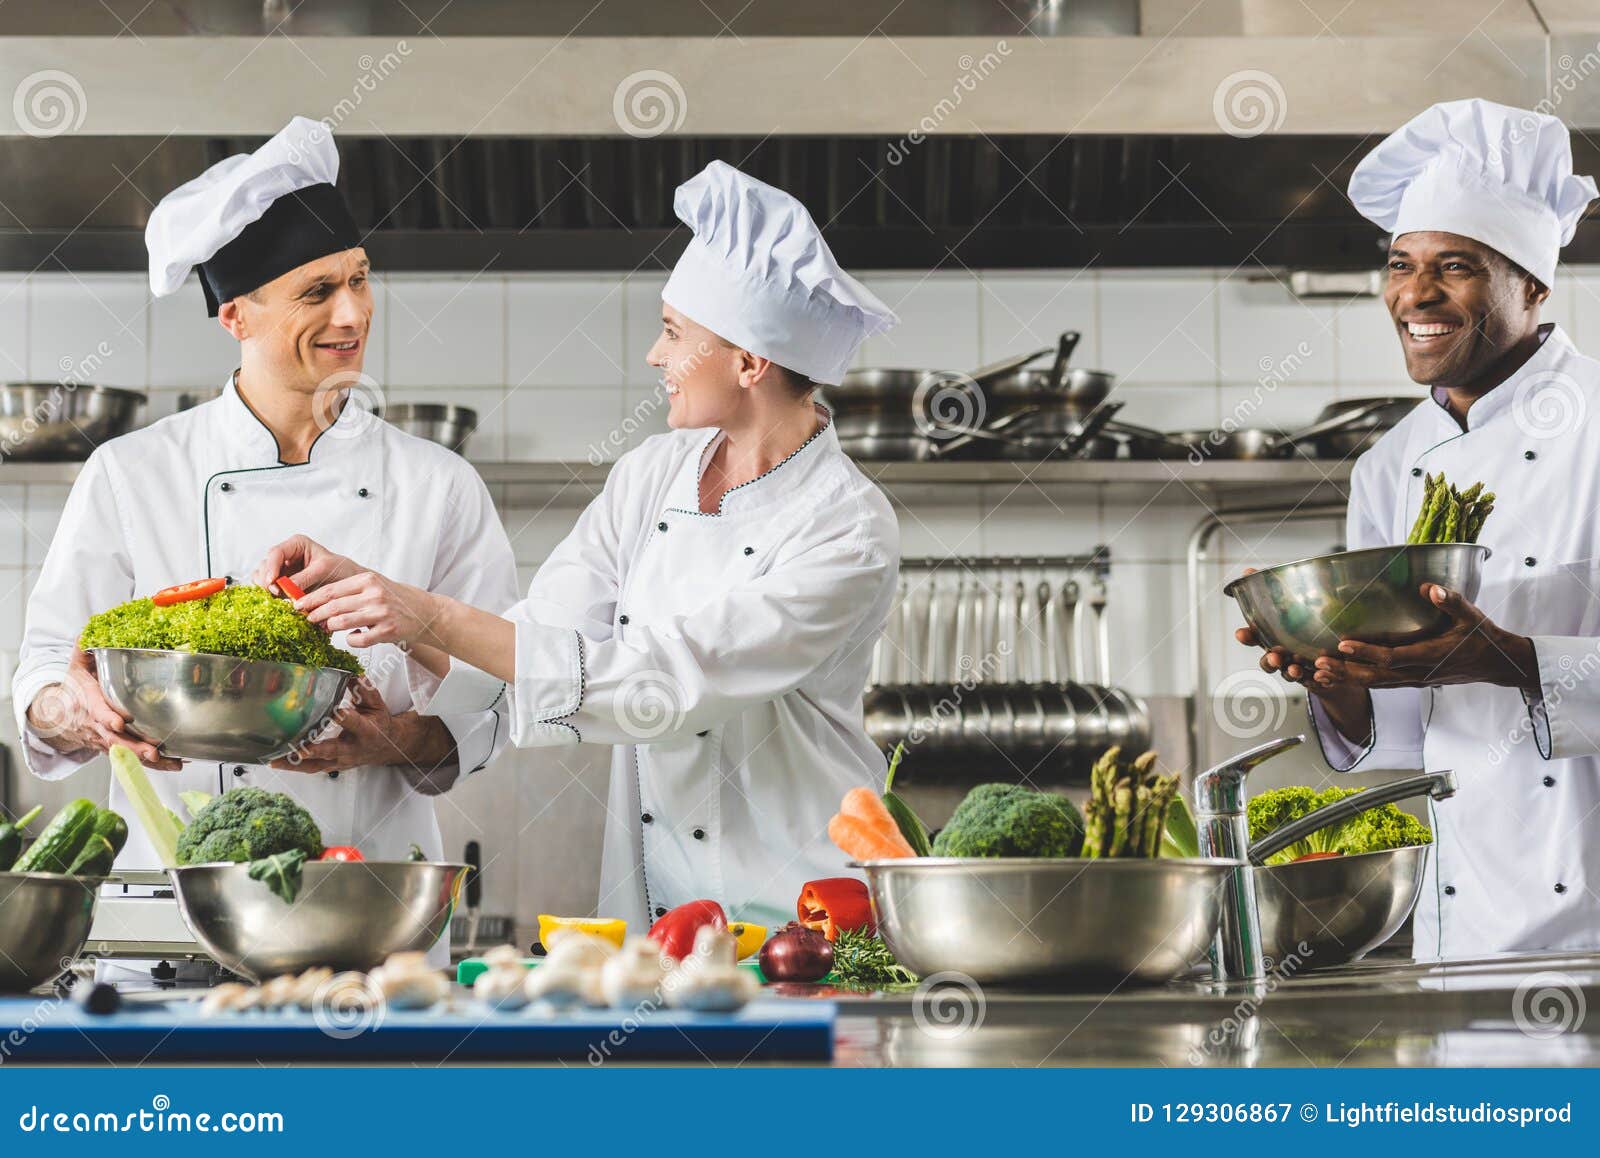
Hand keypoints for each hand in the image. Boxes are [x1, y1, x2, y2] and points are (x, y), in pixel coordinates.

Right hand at [25, 649, 181, 770]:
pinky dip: (153, 764)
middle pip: (115, 739)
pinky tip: (175, 763)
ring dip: (147, 760)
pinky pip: (133, 759)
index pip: (97, 711)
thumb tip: (93, 629)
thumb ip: (85, 646)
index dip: (107, 717)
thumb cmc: (74, 686)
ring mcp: (106, 740)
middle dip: (134, 747)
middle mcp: (97, 725)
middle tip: (153, 751)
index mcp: (88, 702)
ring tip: (171, 762)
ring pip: (126, 753)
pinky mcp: (116, 748)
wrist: (60, 714)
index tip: (119, 722)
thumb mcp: (76, 663)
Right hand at [253, 534, 360, 594]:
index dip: (271, 567)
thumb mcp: (324, 570)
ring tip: (279, 598)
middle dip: (266, 580)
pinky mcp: (281, 584)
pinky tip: (278, 601)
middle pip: (264, 565)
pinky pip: (267, 589)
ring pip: (262, 577)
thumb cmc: (340, 570)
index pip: (276, 553)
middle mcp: (285, 555)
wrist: (348, 583)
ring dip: (266, 588)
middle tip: (275, 593)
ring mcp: (281, 570)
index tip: (273, 581)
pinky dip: (269, 595)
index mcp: (296, 544)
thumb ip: (304, 577)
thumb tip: (285, 588)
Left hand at [271, 680, 407, 773]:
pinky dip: (293, 766)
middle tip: (298, 748)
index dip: (345, 718)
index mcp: (366, 731)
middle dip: (314, 750)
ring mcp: (340, 760)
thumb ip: (364, 688)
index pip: (354, 723)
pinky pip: (310, 768)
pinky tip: (277, 762)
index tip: (336, 711)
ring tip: (276, 759)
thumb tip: (349, 672)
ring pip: (316, 764)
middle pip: (331, 750)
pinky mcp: (331, 766)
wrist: (386, 747)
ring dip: (296, 762)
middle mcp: (352, 748)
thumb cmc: (379, 723)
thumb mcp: (376, 704)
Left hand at [293, 567, 440, 648]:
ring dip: (330, 627)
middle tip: (306, 620)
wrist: (425, 612)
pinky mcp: (387, 631)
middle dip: (315, 615)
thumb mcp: (374, 586)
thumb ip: (349, 591)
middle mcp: (374, 594)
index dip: (311, 599)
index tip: (298, 605)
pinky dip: (351, 640)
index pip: (331, 590)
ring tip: (327, 628)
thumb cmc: (395, 599)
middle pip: (333, 606)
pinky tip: (353, 637)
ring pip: (341, 622)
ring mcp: (381, 613)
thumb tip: (317, 601)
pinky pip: (358, 639)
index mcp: (367, 580)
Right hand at [1234, 567, 1372, 745]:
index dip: (1247, 636)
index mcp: (1274, 637)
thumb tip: (1248, 570)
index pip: (1254, 637)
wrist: (1337, 644)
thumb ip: (1274, 587)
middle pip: (1268, 661)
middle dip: (1268, 661)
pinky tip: (1320, 674)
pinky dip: (1315, 679)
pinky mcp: (1318, 676)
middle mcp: (1283, 654)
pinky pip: (1314, 681)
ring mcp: (1299, 667)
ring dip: (1289, 672)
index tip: (1241, 633)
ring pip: (1288, 673)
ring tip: (1295, 669)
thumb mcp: (1296, 600)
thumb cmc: (1308, 621)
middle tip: (1274, 657)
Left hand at [1310, 583, 1538, 692]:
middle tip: (1318, 664)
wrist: (1496, 664)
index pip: (1393, 657)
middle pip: (1375, 677)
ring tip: (1320, 671)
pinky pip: (1382, 684)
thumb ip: (1451, 602)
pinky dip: (1359, 681)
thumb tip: (1430, 588)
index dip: (1366, 652)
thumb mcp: (1471, 616)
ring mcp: (1414, 681)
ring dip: (1347, 678)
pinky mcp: (1412, 682)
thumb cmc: (1483, 638)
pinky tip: (1341, 675)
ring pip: (1376, 683)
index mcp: (1431, 656)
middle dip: (1346, 671)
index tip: (1343, 644)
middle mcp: (1418, 673)